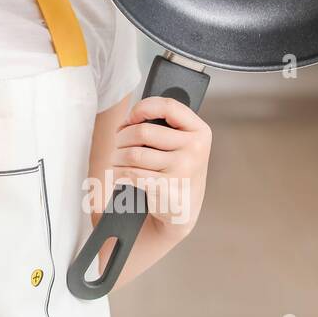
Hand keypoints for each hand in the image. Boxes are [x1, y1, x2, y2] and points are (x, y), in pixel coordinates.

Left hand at [110, 96, 212, 241]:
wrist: (182, 210)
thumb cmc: (174, 169)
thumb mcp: (180, 144)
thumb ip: (164, 125)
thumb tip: (130, 117)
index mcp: (200, 132)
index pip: (168, 106)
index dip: (142, 108)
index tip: (130, 118)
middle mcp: (196, 149)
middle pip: (141, 131)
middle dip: (121, 137)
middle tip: (118, 144)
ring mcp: (183, 170)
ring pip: (133, 154)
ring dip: (117, 157)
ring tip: (118, 160)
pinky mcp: (168, 189)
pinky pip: (131, 173)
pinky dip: (119, 174)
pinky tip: (121, 175)